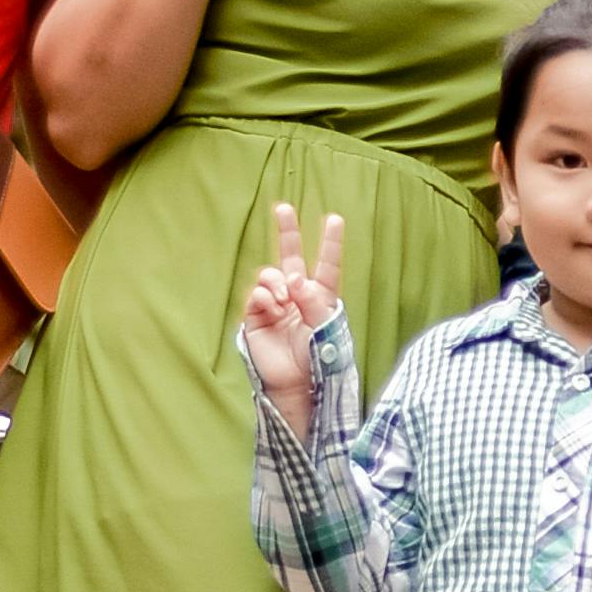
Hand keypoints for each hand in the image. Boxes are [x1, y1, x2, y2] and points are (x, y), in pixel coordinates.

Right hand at [240, 200, 346, 424]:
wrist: (296, 383)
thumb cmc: (317, 357)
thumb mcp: (324, 326)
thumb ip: (313, 300)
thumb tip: (293, 279)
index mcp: (320, 296)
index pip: (326, 265)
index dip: (330, 243)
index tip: (335, 219)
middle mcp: (296, 295)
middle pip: (290, 256)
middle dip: (287, 231)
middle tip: (283, 208)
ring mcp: (274, 303)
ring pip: (270, 274)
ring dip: (277, 281)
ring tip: (285, 299)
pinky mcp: (256, 315)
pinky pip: (257, 293)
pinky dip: (265, 296)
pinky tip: (273, 307)